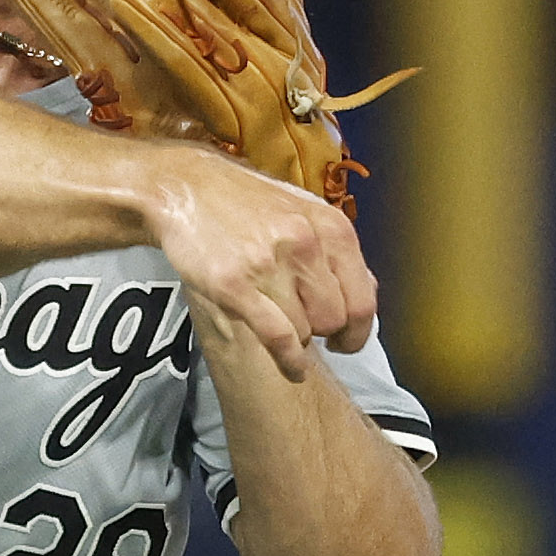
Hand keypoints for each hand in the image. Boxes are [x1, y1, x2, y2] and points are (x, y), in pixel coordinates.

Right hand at [137, 148, 378, 382]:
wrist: (187, 188)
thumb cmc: (247, 204)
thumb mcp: (304, 213)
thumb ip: (337, 251)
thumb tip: (369, 291)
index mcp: (330, 227)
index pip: (363, 300)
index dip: (358, 331)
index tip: (346, 342)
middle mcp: (305, 244)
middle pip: (334, 320)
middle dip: (324, 333)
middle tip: (308, 329)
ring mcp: (269, 266)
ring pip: (306, 331)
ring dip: (298, 338)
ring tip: (281, 324)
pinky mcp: (235, 286)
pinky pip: (278, 338)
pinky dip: (289, 360)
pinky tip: (292, 367)